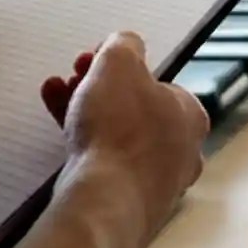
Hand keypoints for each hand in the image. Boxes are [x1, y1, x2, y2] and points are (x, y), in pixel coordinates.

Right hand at [40, 32, 209, 246]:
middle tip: (74, 77)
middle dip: (100, 89)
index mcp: (190, 115)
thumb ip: (124, 45)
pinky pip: (106, 168)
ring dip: (87, 114)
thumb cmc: (120, 132)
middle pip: (136, 110)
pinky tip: (59, 134)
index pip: (157, 82)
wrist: (104, 201)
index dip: (121, 67)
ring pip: (118, 138)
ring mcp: (158, 182)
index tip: (93, 60)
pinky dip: (84, 147)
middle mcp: (182, 151)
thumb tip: (126, 42)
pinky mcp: (130, 205)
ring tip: (56, 95)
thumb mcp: (119, 63)